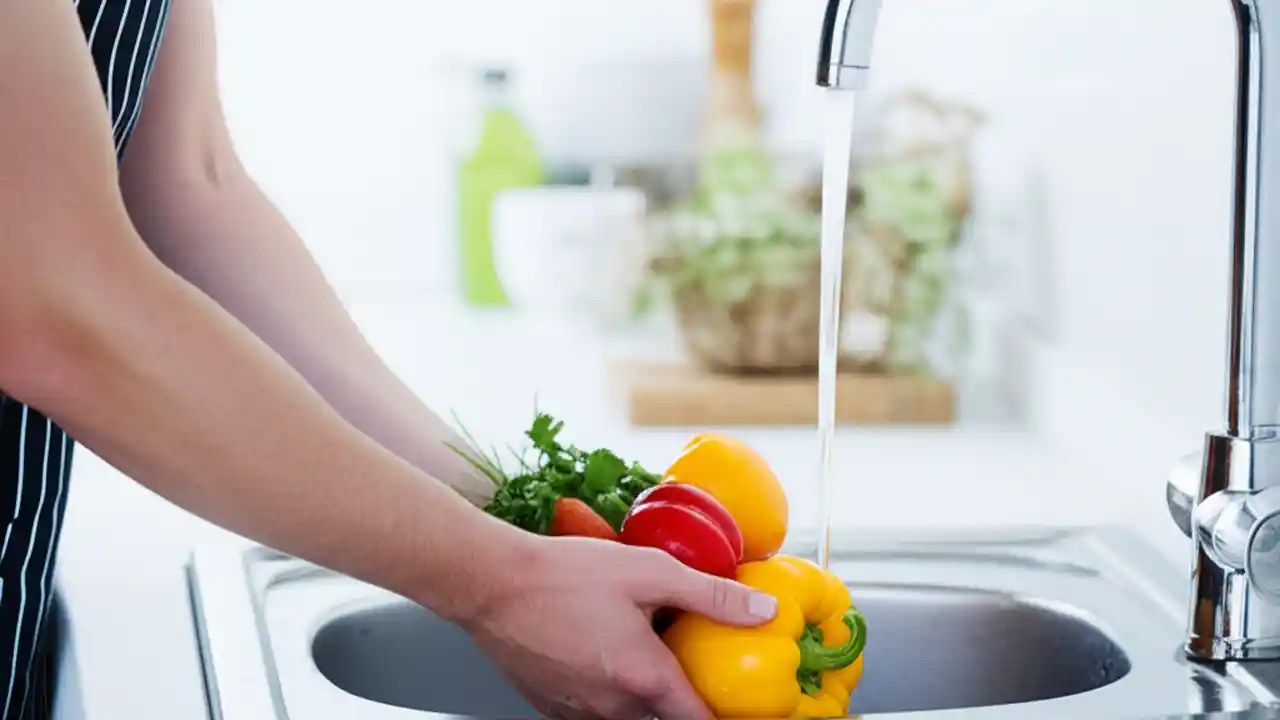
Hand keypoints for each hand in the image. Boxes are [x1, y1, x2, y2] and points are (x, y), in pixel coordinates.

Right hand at [459, 536, 778, 719]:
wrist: (489, 583)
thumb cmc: (562, 575)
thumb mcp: (650, 571)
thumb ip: (712, 595)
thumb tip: (762, 611)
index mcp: (644, 679)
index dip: (721, 714)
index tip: (734, 702)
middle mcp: (611, 707)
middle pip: (662, 714)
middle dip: (676, 690)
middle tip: (676, 650)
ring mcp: (577, 711)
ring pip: (625, 712)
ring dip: (637, 687)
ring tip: (632, 641)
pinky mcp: (549, 706)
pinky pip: (591, 707)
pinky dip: (603, 687)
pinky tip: (597, 646)